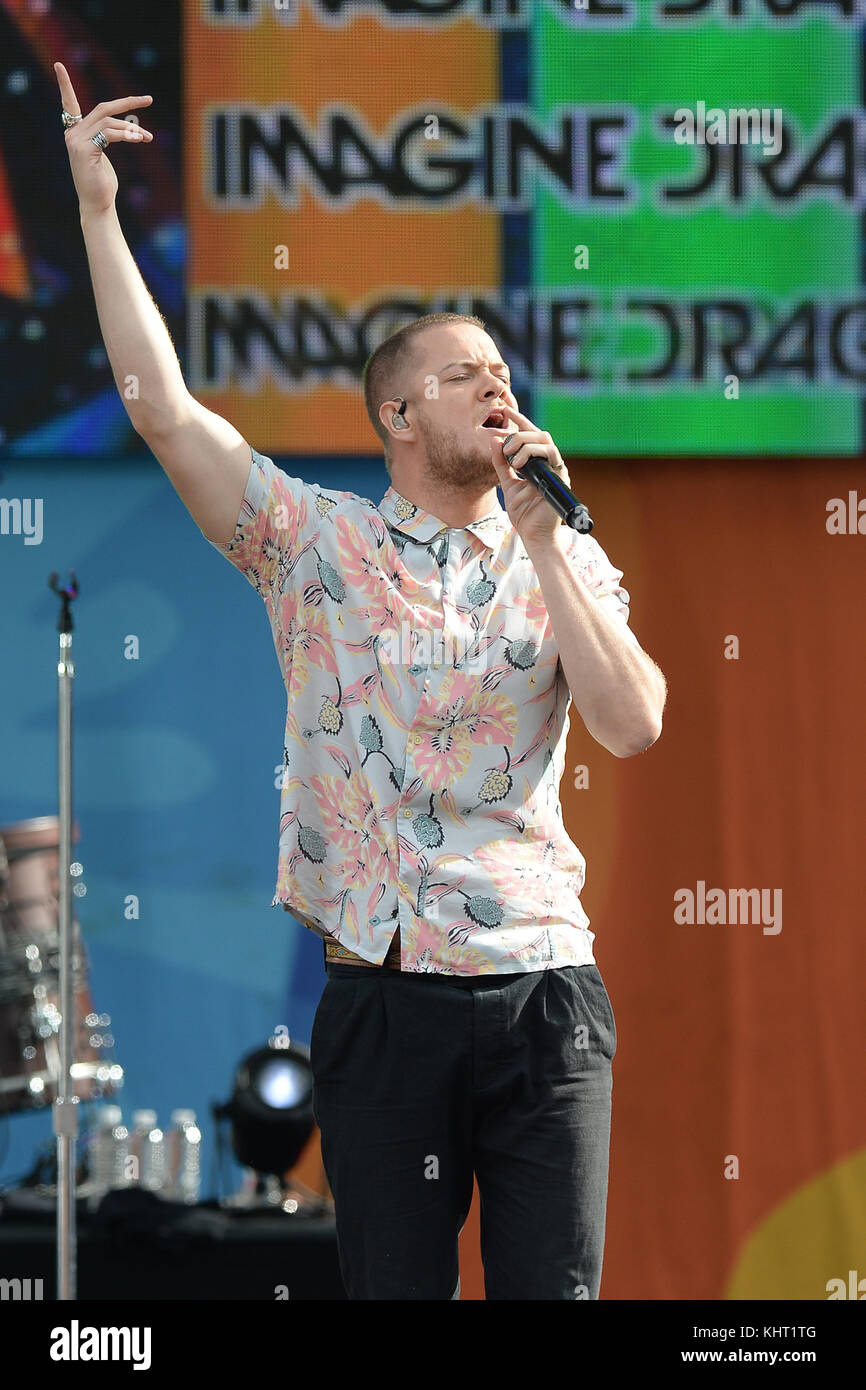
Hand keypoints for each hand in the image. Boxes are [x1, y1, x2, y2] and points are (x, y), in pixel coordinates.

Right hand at [54, 61, 153, 216]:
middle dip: (126, 102)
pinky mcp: (84, 150)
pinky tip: (138, 139)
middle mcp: (72, 134)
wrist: (97, 205)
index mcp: (75, 133)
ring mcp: (75, 141)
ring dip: (132, 129)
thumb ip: (105, 137)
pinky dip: (127, 135)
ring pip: (109, 122)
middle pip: (102, 109)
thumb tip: (124, 127)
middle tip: (148, 99)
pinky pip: (109, 134)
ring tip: (148, 138)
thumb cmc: (102, 184)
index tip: (58, 65)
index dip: (64, 84)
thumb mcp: (102, 155)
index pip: (69, 104)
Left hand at [490, 402, 572, 547]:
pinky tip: (520, 465)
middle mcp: (549, 463)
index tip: (505, 409)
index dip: (519, 420)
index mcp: (538, 463)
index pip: (530, 435)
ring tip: (512, 457)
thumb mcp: (507, 484)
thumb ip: (501, 464)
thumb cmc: (524, 513)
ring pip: (545, 440)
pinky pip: (551, 455)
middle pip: (538, 433)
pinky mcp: (560, 476)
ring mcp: (556, 468)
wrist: (534, 534)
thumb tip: (494, 440)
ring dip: (525, 443)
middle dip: (520, 432)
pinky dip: (533, 454)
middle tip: (505, 444)